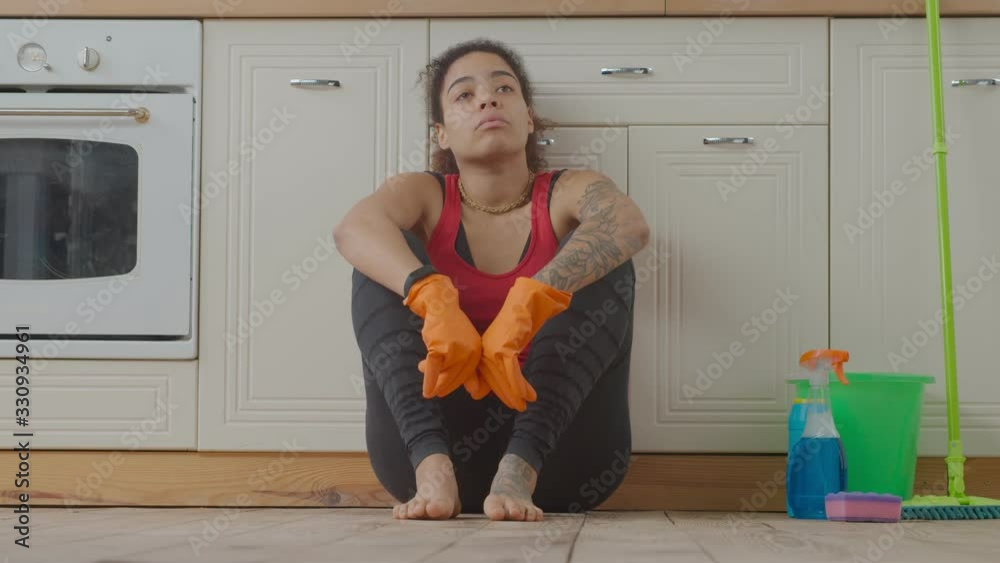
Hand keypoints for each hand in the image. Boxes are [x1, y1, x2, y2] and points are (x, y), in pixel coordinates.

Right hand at [403, 273, 484, 398]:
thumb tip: (474, 391)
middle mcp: (468, 352)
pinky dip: (429, 381)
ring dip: (431, 378)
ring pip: (442, 374)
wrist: (440, 307)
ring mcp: (454, 350)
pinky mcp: (439, 348)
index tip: (445, 390)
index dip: (453, 384)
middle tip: (434, 389)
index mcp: (476, 352)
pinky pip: (433, 369)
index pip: (466, 377)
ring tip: (422, 369)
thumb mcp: (464, 347)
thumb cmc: (451, 328)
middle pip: (455, 378)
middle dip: (442, 384)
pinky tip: (426, 392)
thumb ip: (467, 367)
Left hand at [478, 277, 571, 410]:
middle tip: (519, 407)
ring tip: (525, 403)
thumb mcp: (508, 346)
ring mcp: (493, 349)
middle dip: (507, 396)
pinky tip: (525, 395)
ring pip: (503, 378)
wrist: (525, 303)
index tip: (510, 402)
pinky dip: (518, 385)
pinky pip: (511, 372)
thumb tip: (504, 382)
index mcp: (482, 352)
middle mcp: (484, 351)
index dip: (498, 391)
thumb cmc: (518, 324)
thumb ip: (503, 363)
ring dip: (515, 393)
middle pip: (494, 381)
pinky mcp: (505, 347)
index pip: (485, 378)